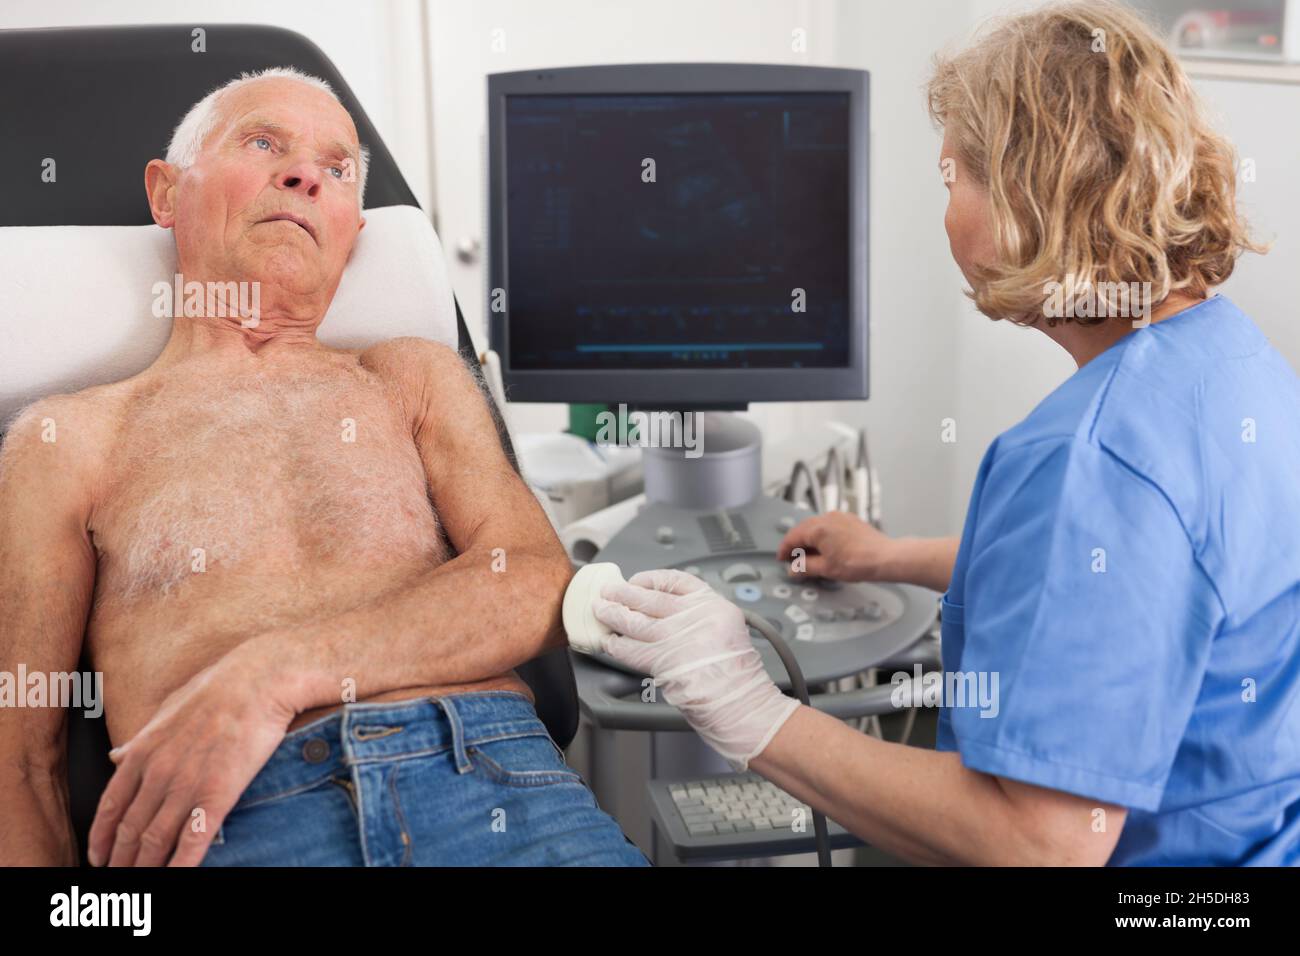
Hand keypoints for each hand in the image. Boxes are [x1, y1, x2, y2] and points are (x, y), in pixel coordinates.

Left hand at [87, 641, 297, 866]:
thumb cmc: (219, 687)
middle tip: (118, 878)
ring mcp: (186, 785)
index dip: (101, 837)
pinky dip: (180, 865)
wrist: (259, 679)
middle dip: (121, 860)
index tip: (99, 856)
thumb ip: (141, 737)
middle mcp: (158, 773)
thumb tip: (117, 754)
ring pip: (155, 841)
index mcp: (143, 751)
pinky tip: (175, 877)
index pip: (110, 806)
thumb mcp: (168, 708)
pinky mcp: (218, 795)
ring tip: (142, 883)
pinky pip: (193, 841)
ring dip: (145, 868)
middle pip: (130, 830)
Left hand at [593, 568, 798, 770]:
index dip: (651, 578)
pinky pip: (629, 649)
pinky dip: (615, 645)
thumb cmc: (736, 674)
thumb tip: (663, 611)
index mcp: (712, 604)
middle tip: (608, 591)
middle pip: (649, 598)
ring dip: (613, 614)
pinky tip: (608, 641)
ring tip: (600, 610)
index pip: (675, 580)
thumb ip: (698, 615)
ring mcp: (676, 638)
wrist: (742, 701)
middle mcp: (693, 616)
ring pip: (634, 620)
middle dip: (624, 593)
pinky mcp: (661, 661)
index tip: (638, 580)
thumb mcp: (727, 628)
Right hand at [777, 511, 898, 581]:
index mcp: (817, 528)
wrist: (885, 557)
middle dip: (796, 544)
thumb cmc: (857, 563)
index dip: (784, 549)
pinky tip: (826, 548)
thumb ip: (805, 567)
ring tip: (809, 555)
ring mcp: (840, 517)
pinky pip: (829, 525)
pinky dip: (822, 535)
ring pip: (816, 526)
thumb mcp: (826, 569)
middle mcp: (827, 518)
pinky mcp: (850, 520)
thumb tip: (793, 569)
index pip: (793, 537)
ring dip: (809, 539)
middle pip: (803, 529)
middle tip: (793, 559)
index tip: (781, 559)